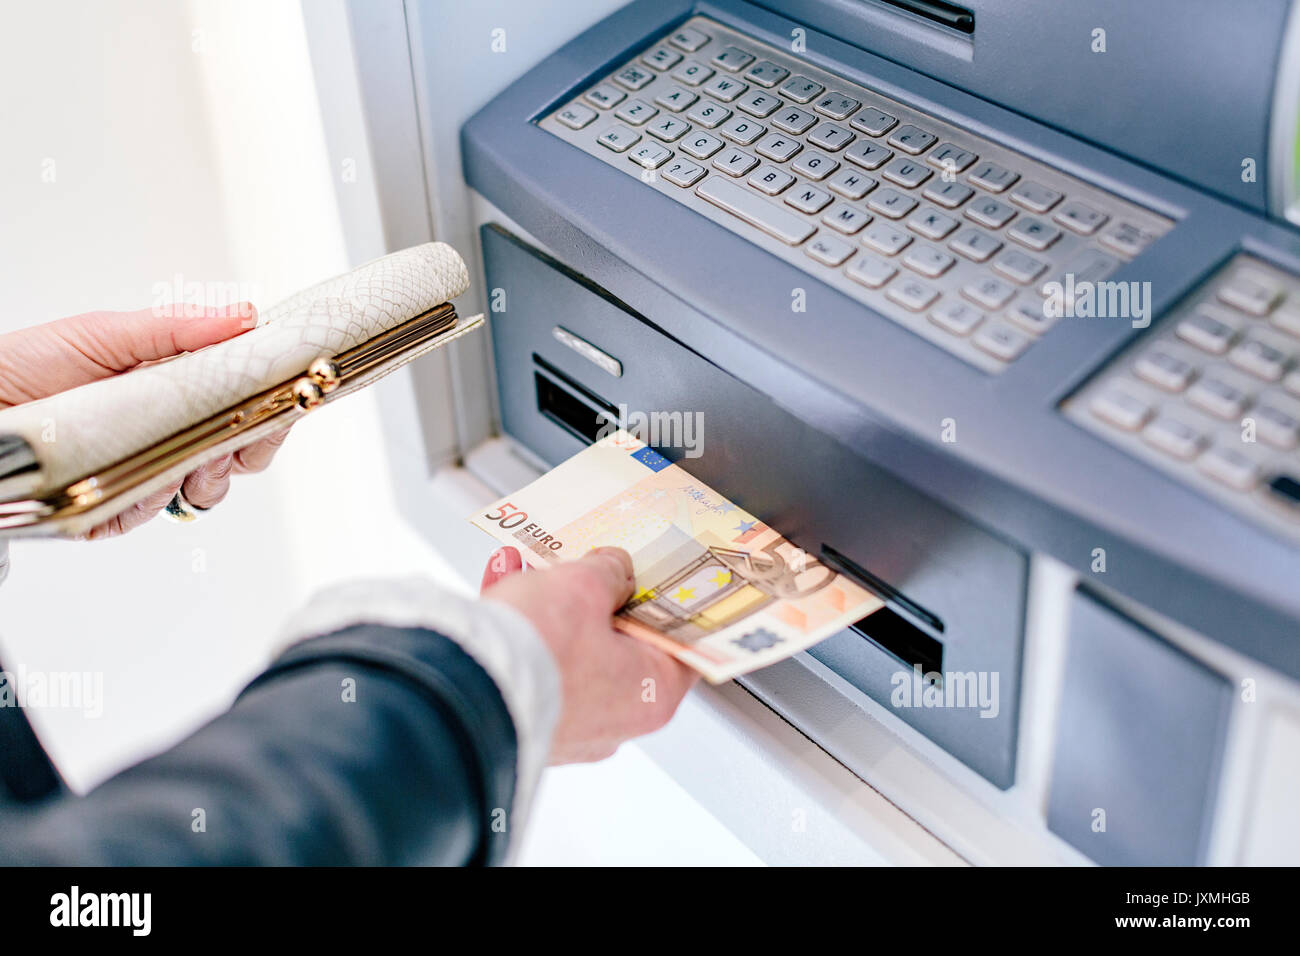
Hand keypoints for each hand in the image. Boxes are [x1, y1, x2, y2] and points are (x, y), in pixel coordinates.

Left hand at [0, 303, 289, 537]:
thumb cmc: (24, 365)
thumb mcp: (105, 334)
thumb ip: (178, 329)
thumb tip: (245, 316)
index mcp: (175, 383)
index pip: (246, 398)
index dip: (273, 403)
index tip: (287, 401)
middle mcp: (167, 429)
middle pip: (240, 448)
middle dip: (249, 446)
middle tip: (235, 436)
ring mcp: (145, 469)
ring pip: (207, 487)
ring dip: (204, 473)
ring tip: (178, 455)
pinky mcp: (115, 507)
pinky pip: (154, 510)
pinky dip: (149, 495)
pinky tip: (128, 472)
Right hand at [480, 546, 697, 763]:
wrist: (462, 691)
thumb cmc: (537, 649)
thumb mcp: (584, 584)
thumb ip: (609, 571)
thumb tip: (614, 570)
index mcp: (651, 693)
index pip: (682, 645)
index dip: (672, 605)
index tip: (664, 579)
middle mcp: (616, 721)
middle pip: (620, 643)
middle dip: (595, 596)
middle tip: (588, 565)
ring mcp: (571, 726)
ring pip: (570, 651)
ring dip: (549, 604)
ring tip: (525, 567)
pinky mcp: (529, 723)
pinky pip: (535, 667)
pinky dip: (522, 631)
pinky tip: (500, 587)